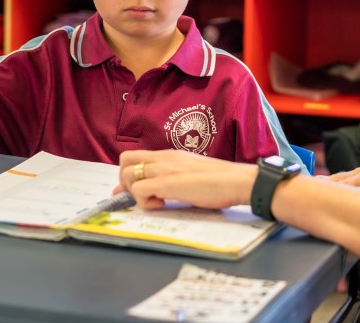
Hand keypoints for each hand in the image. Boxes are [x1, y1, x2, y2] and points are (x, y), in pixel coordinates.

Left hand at [114, 149, 256, 210]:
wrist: (235, 180)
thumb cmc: (220, 180)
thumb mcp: (191, 172)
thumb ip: (174, 176)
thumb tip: (160, 190)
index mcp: (169, 155)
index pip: (136, 156)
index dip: (129, 174)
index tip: (133, 190)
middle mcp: (163, 158)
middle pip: (125, 160)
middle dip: (125, 180)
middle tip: (141, 195)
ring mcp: (163, 169)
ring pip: (127, 175)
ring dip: (135, 192)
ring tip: (157, 201)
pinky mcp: (166, 183)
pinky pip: (139, 191)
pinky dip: (145, 202)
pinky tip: (164, 205)